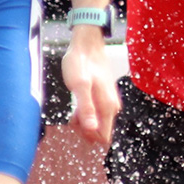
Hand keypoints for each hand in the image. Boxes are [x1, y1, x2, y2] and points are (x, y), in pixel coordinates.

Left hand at [61, 31, 119, 147]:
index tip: (77, 125)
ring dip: (82, 122)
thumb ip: (86, 108)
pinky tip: (76, 107)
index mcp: (107, 106)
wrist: (87, 46)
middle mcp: (111, 107)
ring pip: (96, 124)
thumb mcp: (80, 86)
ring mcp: (107, 103)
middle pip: (99, 132)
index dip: (88, 136)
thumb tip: (91, 130)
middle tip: (72, 116)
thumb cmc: (82, 63)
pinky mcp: (102, 98)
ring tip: (72, 110)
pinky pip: (94, 115)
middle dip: (83, 129)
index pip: (104, 137)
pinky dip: (83, 115)